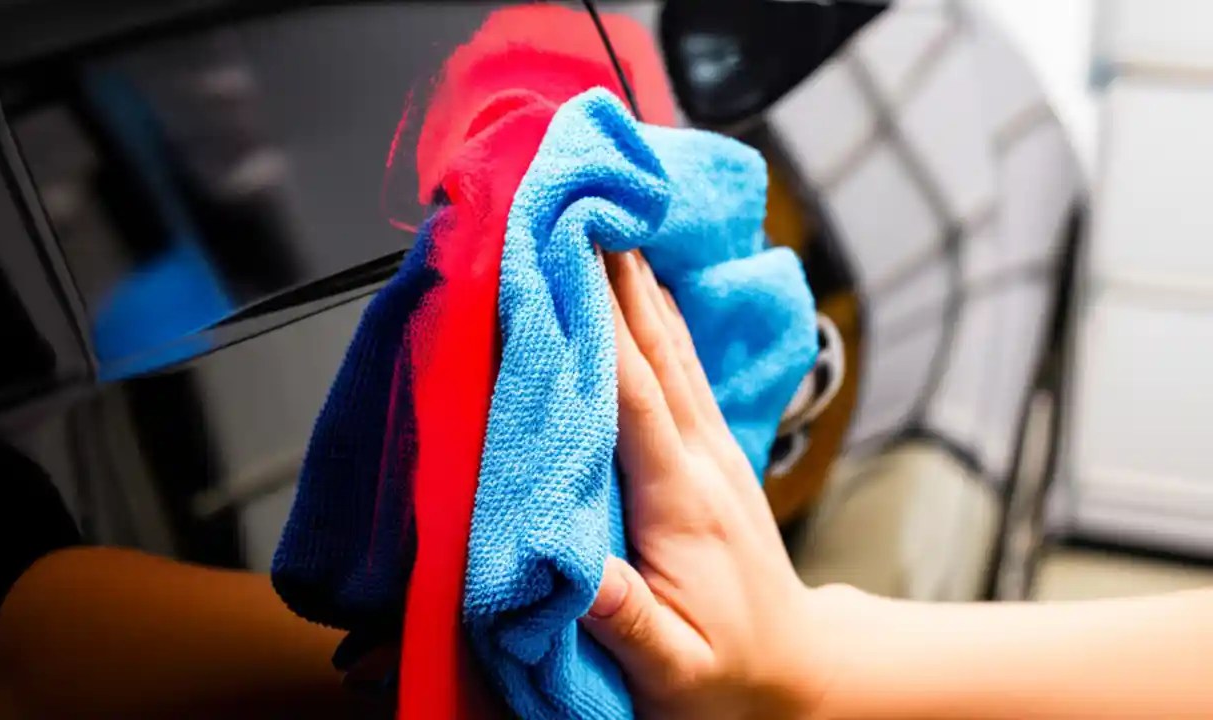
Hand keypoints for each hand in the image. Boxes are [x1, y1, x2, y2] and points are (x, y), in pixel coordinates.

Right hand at [583, 251, 842, 718]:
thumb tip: (565, 564)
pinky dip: (660, 321)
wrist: (801, 676)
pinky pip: (685, 370)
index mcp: (680, 500)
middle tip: (584, 202)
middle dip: (615, 273)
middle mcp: (700, 460)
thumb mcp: (673, 668)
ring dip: (639, 284)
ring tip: (612, 222)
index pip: (631, 393)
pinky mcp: (714, 457)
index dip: (598, 322)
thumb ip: (622, 616)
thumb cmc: (730, 676)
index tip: (566, 257)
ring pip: (674, 348)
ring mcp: (713, 453)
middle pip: (655, 349)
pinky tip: (646, 289)